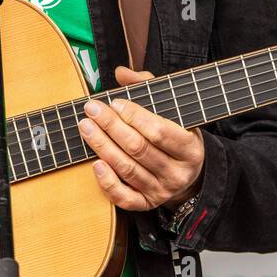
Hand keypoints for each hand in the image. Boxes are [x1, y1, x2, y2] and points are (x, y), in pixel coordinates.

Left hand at [78, 65, 205, 211]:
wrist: (188, 173)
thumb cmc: (176, 134)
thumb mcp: (172, 109)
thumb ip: (148, 86)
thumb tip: (122, 72)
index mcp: (190, 147)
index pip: (159, 132)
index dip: (134, 116)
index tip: (114, 102)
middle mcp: (178, 172)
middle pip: (139, 149)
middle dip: (111, 127)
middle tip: (91, 110)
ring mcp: (162, 191)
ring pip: (128, 170)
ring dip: (103, 147)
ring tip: (86, 127)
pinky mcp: (147, 204)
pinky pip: (125, 198)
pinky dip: (108, 182)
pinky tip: (95, 163)